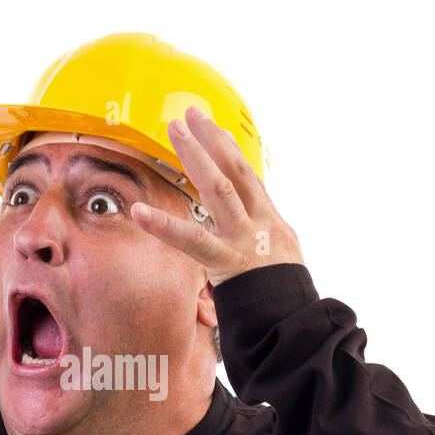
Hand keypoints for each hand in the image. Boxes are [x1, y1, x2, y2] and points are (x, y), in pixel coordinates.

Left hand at [130, 105, 302, 285]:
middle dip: (213, 140)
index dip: (232, 152)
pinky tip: (140, 211)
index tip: (217, 128)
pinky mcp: (227, 261)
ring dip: (196, 156)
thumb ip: (264, 238)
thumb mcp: (283, 260)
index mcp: (271, 223)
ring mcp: (243, 239)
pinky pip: (193, 241)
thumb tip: (252, 228)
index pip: (249, 179)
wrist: (294, 321)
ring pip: (219, 189)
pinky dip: (164, 226)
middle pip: (235, 172)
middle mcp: (258, 223)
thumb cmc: (283, 297)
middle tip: (191, 114)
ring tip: (175, 130)